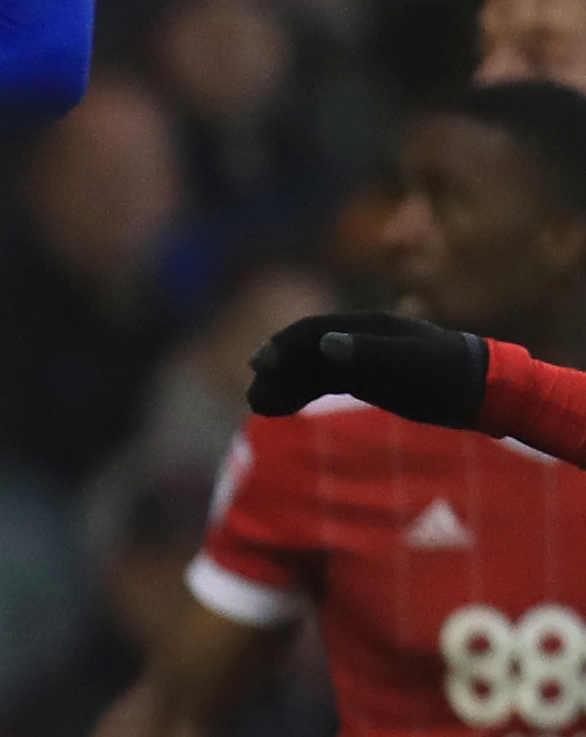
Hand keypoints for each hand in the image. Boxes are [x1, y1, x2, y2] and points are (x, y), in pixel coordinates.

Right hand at [245, 308, 488, 429]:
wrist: (481, 388)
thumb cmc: (446, 376)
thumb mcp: (411, 365)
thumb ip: (369, 353)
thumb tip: (325, 344)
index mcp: (367, 328)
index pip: (313, 331)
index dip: (283, 346)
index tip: (259, 366)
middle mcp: (360, 338)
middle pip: (306, 350)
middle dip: (277, 370)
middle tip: (254, 398)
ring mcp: (363, 357)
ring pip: (311, 368)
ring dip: (284, 384)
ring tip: (260, 408)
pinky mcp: (368, 376)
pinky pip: (324, 381)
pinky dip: (301, 392)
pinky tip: (285, 407)